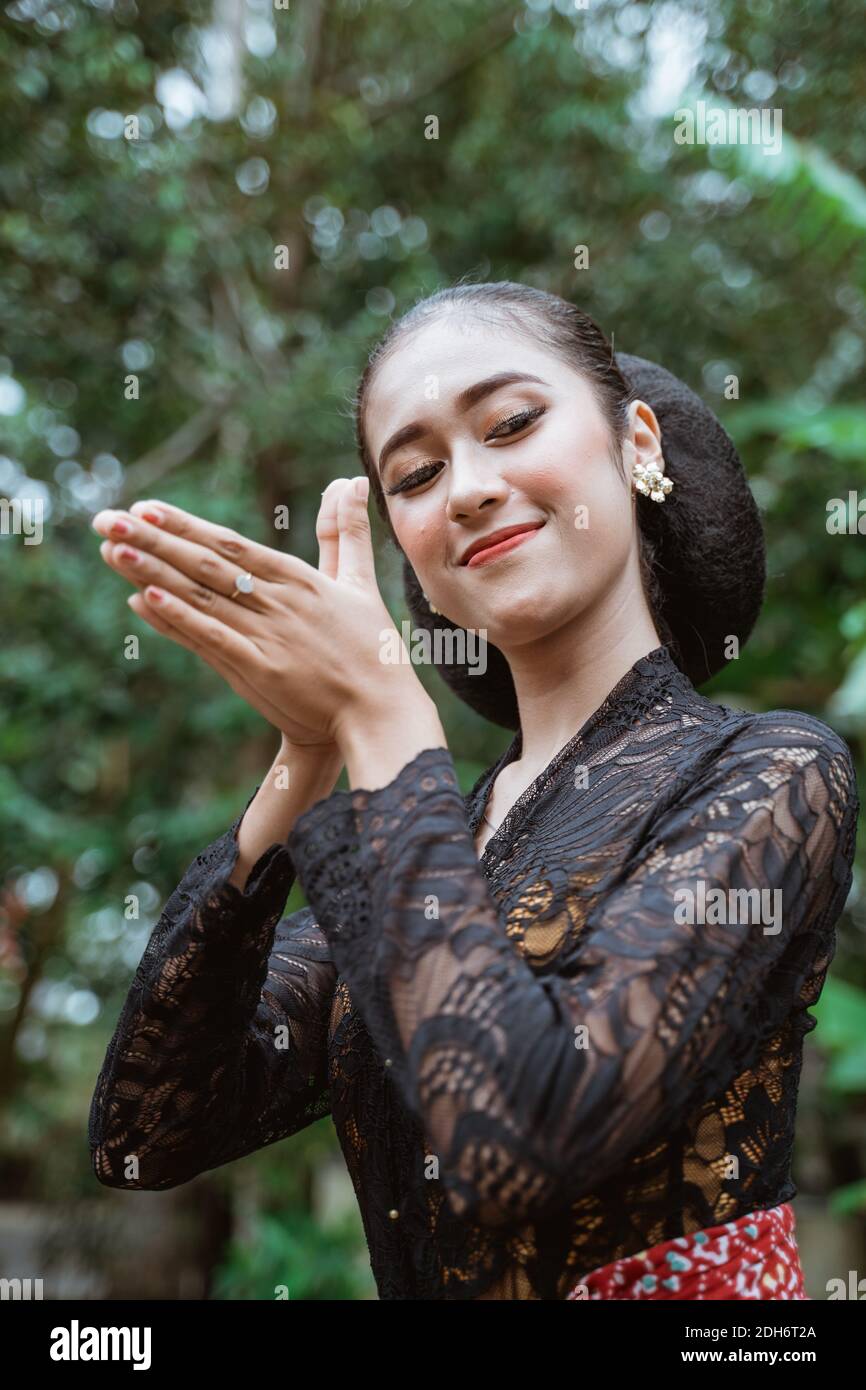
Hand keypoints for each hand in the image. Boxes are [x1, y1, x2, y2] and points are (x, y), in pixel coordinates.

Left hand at [91, 477, 427, 749]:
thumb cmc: (371, 650)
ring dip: (152, 572)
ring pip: (200, 596)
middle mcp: (277, 601)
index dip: (185, 525)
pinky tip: (143, 599)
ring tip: (111, 549)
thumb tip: (352, 478)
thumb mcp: (359, 582)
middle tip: (106, 520)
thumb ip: (347, 531)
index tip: (145, 508)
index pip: (230, 545)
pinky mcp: (260, 670)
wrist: (380, 712)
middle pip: (205, 564)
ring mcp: (266, 635)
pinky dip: (177, 618)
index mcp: (298, 578)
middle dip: (152, 540)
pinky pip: (210, 638)